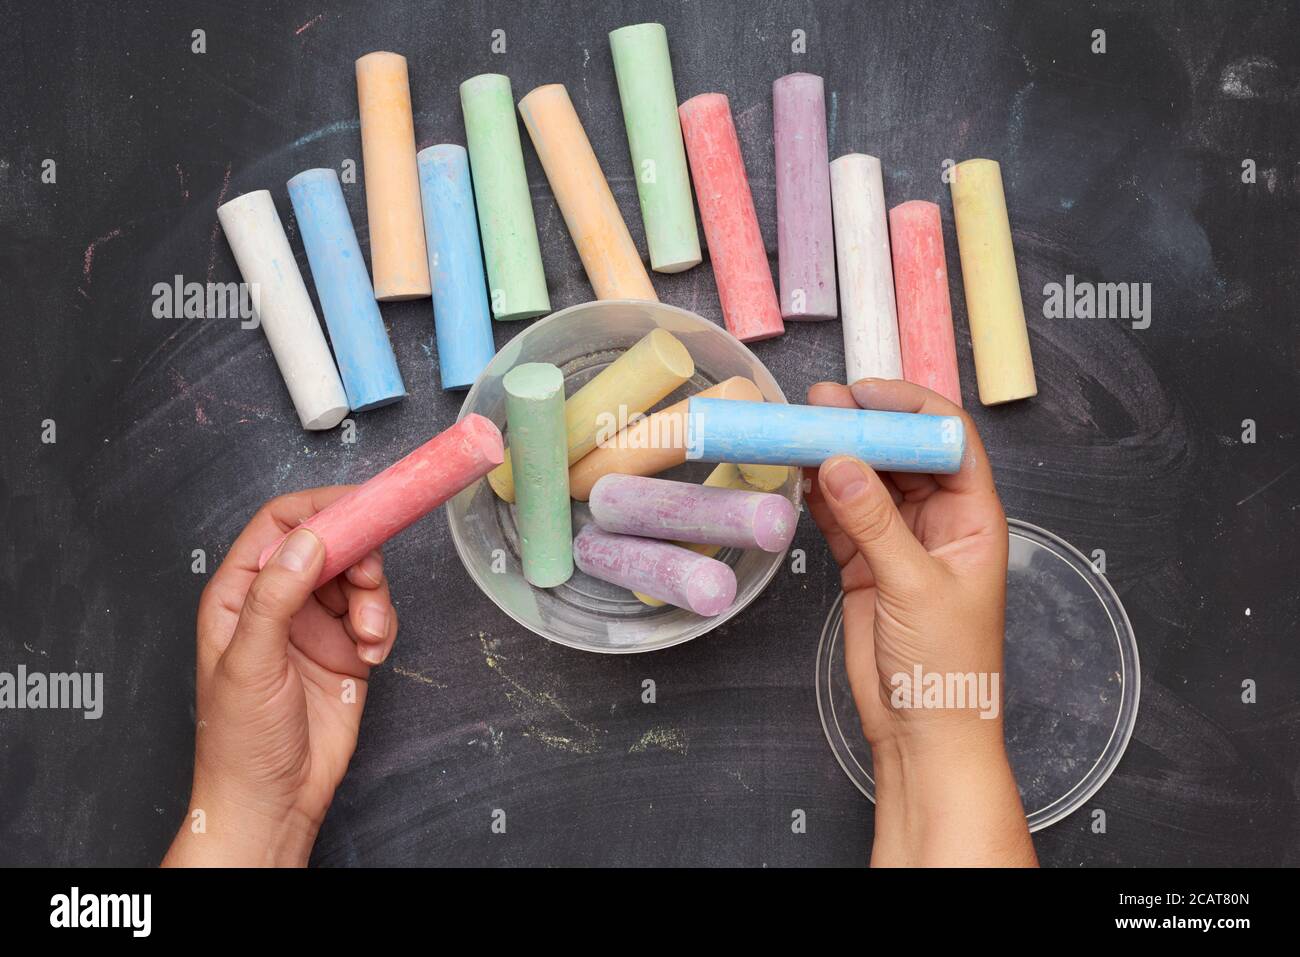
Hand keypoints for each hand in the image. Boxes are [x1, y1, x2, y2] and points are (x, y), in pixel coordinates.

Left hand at [163, 487, 398, 866]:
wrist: (274, 800)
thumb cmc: (239, 741)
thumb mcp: (250, 662)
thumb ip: (276, 596)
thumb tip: (307, 541)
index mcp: (241, 593)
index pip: (281, 524)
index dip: (320, 508)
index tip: (360, 505)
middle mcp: (280, 601)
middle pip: (331, 544)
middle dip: (359, 557)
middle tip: (369, 580)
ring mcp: (315, 624)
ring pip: (360, 578)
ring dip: (375, 600)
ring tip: (370, 634)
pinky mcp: (347, 648)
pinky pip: (377, 615)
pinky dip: (383, 629)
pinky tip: (371, 657)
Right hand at [806, 379, 1035, 866]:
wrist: (923, 732)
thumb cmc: (949, 667)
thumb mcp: (914, 586)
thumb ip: (873, 521)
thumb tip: (838, 462)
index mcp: (974, 518)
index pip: (947, 441)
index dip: (909, 409)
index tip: (865, 393)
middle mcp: (939, 522)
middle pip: (900, 455)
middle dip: (862, 426)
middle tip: (819, 405)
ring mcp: (899, 542)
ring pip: (866, 481)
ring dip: (835, 455)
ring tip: (798, 429)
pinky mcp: (866, 564)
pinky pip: (841, 514)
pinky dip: (818, 494)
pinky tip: (798, 473)